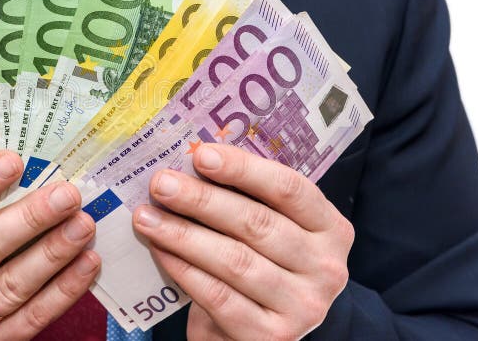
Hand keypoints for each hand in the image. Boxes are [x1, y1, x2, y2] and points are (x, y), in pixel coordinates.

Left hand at [132, 144, 352, 340]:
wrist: (260, 331)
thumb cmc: (260, 264)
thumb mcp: (268, 228)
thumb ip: (245, 197)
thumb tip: (193, 159)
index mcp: (330, 228)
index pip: (289, 188)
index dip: (243, 169)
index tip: (201, 155)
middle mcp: (326, 268)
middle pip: (256, 223)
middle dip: (201, 199)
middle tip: (161, 184)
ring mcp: (302, 306)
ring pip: (234, 260)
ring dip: (183, 234)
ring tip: (147, 217)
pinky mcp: (270, 336)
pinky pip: (217, 296)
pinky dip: (183, 269)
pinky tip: (159, 250)